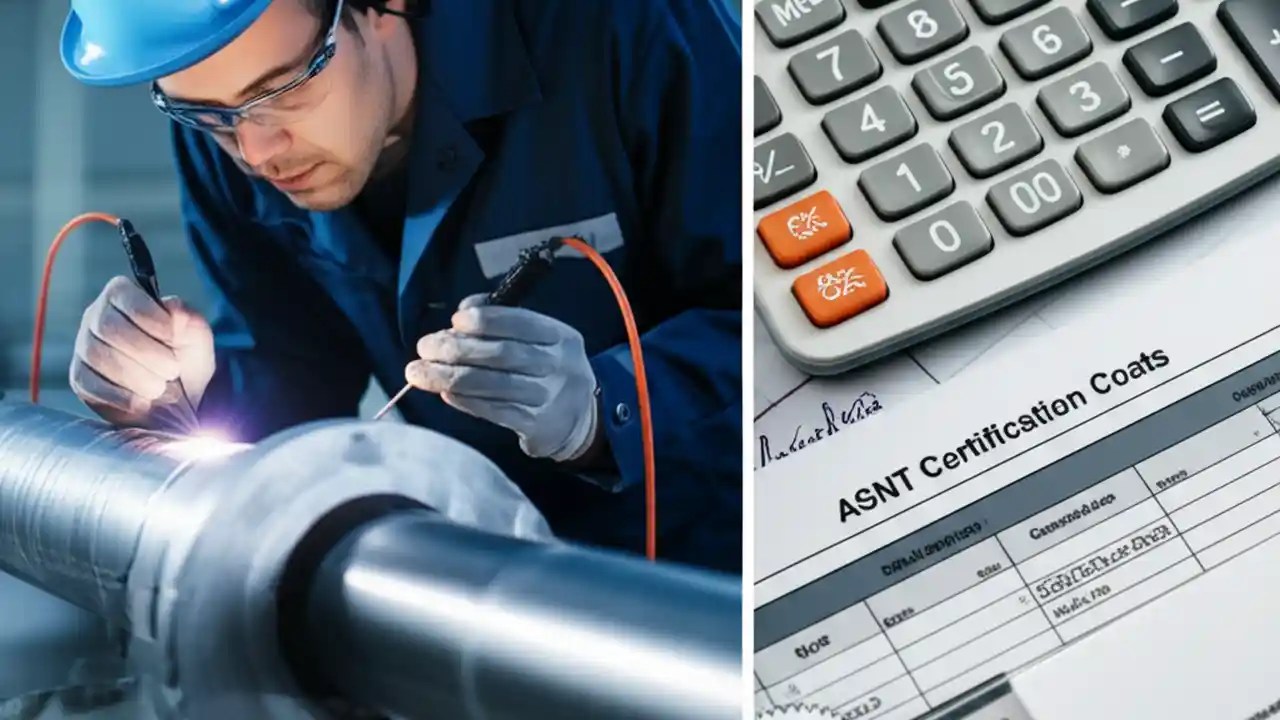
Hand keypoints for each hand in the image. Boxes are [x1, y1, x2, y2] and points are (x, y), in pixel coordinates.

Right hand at [70, 276, 214, 431]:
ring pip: (97, 355)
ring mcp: (85, 348)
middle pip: (108, 327)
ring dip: (136, 376)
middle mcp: (96, 317)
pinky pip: (90, 385)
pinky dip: (121, 396)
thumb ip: (186, 318)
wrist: (182, 398)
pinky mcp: (81, 379)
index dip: (150, 317)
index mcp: (123, 296)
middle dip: (146, 352)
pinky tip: (143, 401)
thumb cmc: (186, 357)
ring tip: (160, 386)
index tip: (173, 338)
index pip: (122, 294)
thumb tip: (171, 308)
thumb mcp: (196, 335)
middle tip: (172, 370)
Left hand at [406, 294, 598, 461]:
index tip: (454, 321)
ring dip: (450, 377)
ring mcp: (550, 398)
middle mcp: (560, 366)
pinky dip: (467, 401)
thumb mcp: (541, 341)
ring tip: (419, 373)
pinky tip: (445, 393)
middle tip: (424, 347)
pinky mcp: (537, 426)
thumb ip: (505, 324)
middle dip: (458, 349)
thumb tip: (461, 313)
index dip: (487, 320)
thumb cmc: (547, 371)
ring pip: (494, 384)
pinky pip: (496, 411)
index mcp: (561, 337)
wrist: (581, 420)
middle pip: (504, 354)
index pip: (523, 323)